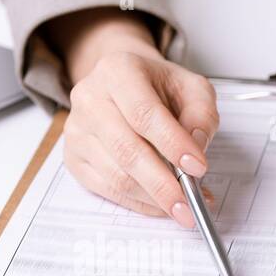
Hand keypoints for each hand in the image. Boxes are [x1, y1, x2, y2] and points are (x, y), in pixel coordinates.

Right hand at [46, 8, 218, 224]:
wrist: (122, 83)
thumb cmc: (157, 86)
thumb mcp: (191, 87)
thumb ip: (201, 114)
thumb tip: (196, 148)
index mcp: (117, 70)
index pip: (144, 113)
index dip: (172, 143)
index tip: (198, 167)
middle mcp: (89, 98)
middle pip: (127, 150)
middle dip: (163, 183)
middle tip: (190, 204)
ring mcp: (77, 131)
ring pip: (116, 176)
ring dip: (153, 198)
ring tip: (182, 204)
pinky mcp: (74, 158)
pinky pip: (107, 190)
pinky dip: (139, 203)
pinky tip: (160, 205)